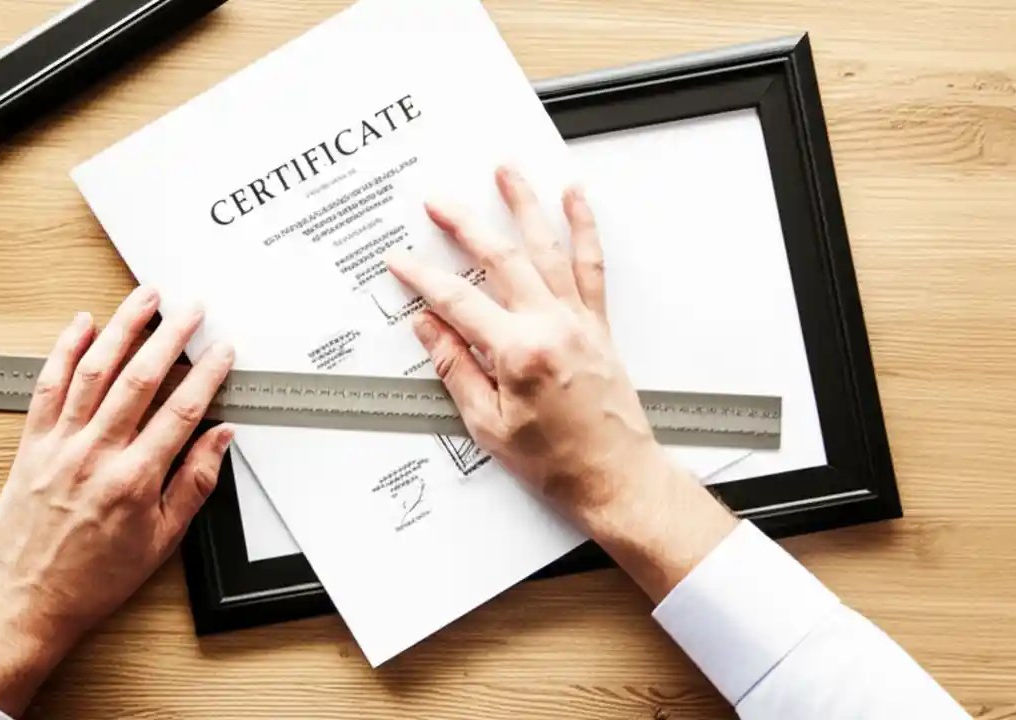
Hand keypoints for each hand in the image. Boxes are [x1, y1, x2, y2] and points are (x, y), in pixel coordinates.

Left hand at [0, 287, 234, 715]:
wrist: (29, 599)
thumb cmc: (95, 577)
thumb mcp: (161, 541)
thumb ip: (194, 484)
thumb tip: (219, 439)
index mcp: (134, 480)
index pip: (181, 412)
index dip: (207, 374)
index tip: (224, 350)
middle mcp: (95, 455)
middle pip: (140, 379)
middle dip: (171, 336)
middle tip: (191, 309)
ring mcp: (59, 445)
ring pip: (94, 371)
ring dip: (122, 328)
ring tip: (145, 298)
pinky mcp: (31, 444)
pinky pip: (48, 386)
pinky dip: (64, 350)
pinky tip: (82, 324)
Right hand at [386, 167, 735, 601]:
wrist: (615, 476)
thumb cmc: (557, 461)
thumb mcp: (488, 425)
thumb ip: (456, 369)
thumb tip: (429, 328)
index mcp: (518, 353)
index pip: (457, 302)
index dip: (422, 278)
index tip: (399, 261)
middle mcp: (551, 326)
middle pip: (500, 259)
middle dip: (463, 225)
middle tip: (438, 202)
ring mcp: (578, 320)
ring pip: (547, 247)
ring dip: (524, 205)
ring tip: (507, 172)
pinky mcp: (598, 323)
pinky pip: (590, 265)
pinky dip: (584, 228)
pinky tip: (575, 199)